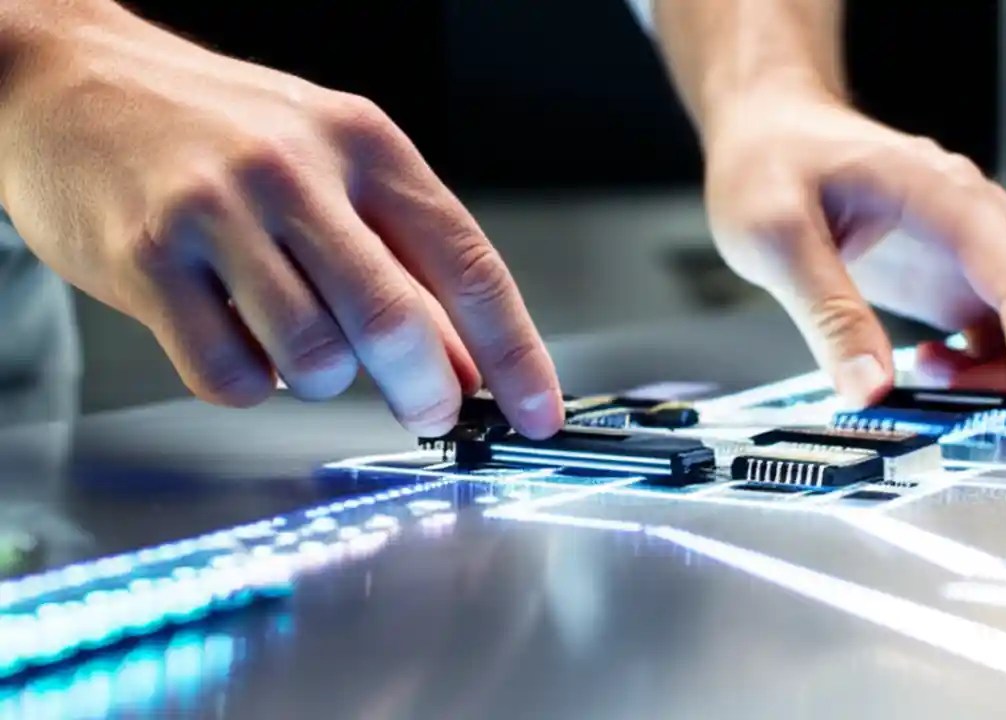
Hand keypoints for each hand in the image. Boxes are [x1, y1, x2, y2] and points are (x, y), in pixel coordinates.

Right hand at [0, 3, 562, 437]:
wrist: (71, 80)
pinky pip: (231, 375)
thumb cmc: (216, 131)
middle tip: (429, 411)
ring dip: (323, 379)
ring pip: (314, 359)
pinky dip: (250, 382)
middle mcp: (296, 172)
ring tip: (296, 334)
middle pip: (394, 321)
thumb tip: (468, 363)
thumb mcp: (330, 167)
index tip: (538, 411)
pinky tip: (236, 335)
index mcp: (364, 143)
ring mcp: (218, 213)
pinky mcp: (148, 261)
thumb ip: (402, 259)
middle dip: (426, 390)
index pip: (468, 262)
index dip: (514, 351)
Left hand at [702, 90, 1005, 435]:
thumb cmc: (769, 164)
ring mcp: (978, 251)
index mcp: (949, 199)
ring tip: (926, 385)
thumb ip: (826, 311)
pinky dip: (986, 372)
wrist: (770, 132)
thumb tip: (869, 391)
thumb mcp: (774, 234)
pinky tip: (925, 371)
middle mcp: (983, 222)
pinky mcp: (960, 278)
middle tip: (953, 414)